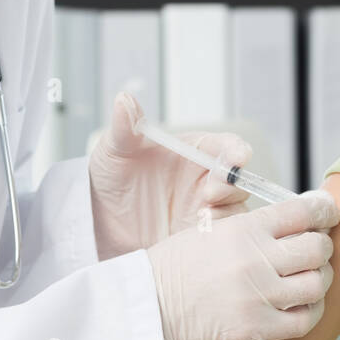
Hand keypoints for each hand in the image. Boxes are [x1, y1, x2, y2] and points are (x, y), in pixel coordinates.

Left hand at [88, 92, 251, 259]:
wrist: (100, 224)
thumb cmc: (111, 180)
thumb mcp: (114, 153)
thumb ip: (124, 129)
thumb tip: (124, 99)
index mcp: (195, 152)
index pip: (227, 146)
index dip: (237, 151)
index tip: (237, 158)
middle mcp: (207, 180)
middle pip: (239, 180)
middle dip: (233, 185)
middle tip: (210, 193)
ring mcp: (206, 211)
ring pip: (236, 211)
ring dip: (226, 214)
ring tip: (199, 219)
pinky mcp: (201, 239)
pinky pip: (222, 239)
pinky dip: (217, 239)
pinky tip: (196, 238)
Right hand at [147, 191, 339, 339]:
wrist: (148, 305)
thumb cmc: (176, 266)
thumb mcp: (211, 229)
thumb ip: (252, 225)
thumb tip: (294, 221)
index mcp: (244, 228)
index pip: (304, 211)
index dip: (324, 210)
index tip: (328, 214)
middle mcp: (256, 259)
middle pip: (318, 247)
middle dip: (322, 247)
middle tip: (315, 250)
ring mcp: (258, 295)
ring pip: (317, 283)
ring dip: (319, 280)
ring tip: (308, 278)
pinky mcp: (257, 328)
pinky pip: (305, 319)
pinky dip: (311, 311)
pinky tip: (301, 305)